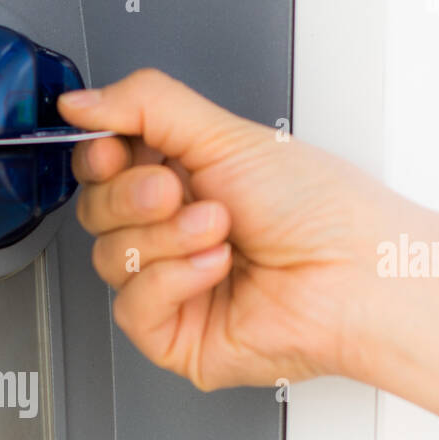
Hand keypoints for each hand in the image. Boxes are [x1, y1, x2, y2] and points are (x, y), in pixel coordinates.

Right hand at [58, 68, 403, 388]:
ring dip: (166, 238)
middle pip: (96, 210)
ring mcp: (170, 286)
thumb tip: (81, 103)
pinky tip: (216, 270)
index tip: (113, 148)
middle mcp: (172, 232)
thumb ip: (146, 105)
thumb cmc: (321, 213)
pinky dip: (173, 281)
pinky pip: (131, 306)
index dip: (98, 156)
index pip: (102, 166)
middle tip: (178, 192)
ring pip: (109, 258)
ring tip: (220, 231)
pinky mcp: (173, 336)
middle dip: (134, 197)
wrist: (357, 275)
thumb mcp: (227, 135)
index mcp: (183, 179)